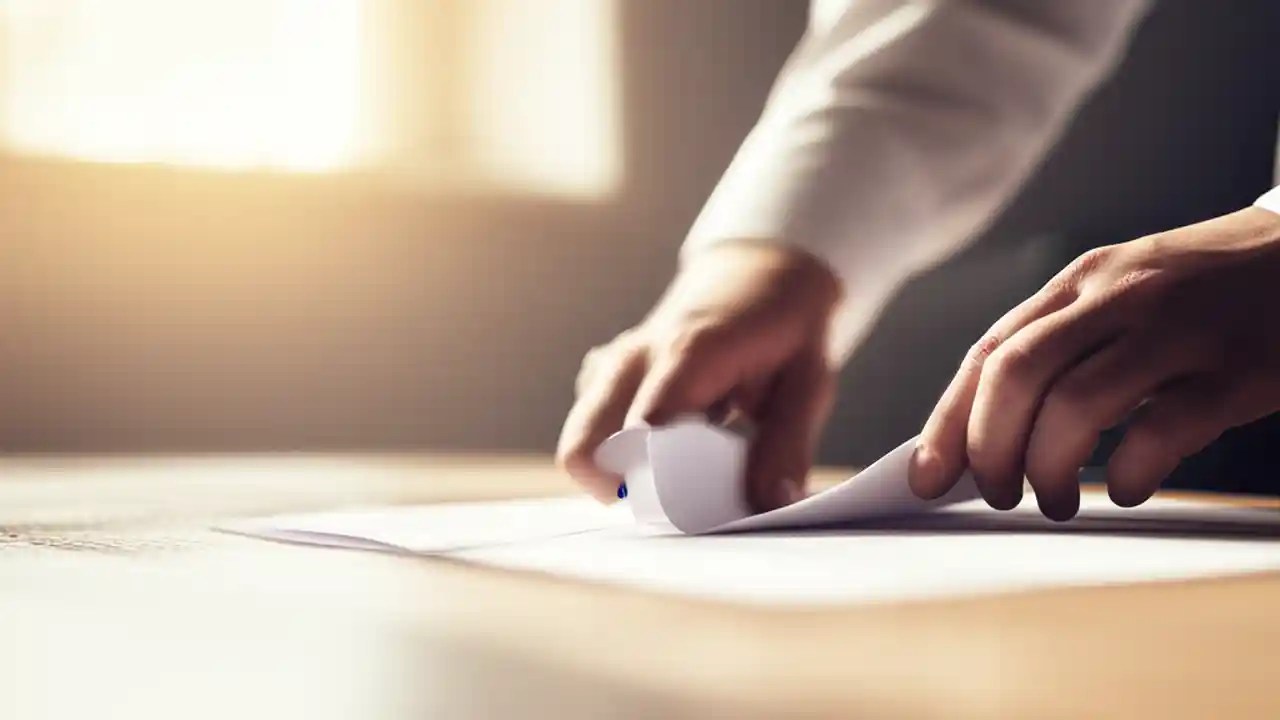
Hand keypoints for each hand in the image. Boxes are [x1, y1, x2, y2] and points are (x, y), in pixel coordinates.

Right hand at [557, 243, 841, 510]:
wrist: (761, 271)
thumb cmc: (786, 326)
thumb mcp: (809, 381)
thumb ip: (787, 445)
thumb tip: (769, 504)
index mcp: (687, 354)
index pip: (646, 432)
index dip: (663, 482)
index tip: (698, 510)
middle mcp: (635, 359)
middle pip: (585, 445)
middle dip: (627, 488)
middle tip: (683, 500)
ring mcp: (613, 364)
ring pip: (582, 439)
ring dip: (622, 470)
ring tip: (683, 464)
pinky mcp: (606, 374)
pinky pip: (592, 425)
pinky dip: (620, 450)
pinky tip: (669, 441)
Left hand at [909, 206, 1279, 519]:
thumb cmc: (1207, 291)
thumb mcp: (1124, 295)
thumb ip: (1062, 348)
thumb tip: (984, 432)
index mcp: (1082, 281)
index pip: (990, 353)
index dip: (949, 421)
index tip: (926, 476)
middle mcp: (1121, 295)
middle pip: (1017, 375)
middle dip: (989, 448)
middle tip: (997, 493)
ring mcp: (1180, 329)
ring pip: (1077, 404)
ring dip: (1048, 468)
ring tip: (1053, 500)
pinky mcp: (1241, 369)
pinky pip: (1162, 430)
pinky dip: (1128, 473)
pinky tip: (1126, 486)